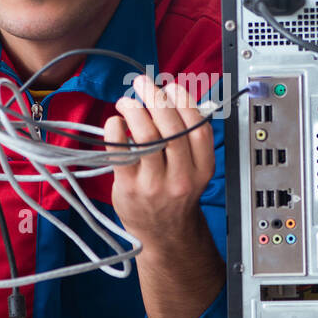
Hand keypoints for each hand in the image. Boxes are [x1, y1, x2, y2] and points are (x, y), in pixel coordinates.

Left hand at [104, 75, 214, 242]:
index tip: (171, 88)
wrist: (163, 234)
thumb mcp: (194, 169)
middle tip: (143, 83)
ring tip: (127, 102)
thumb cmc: (174, 194)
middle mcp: (181, 177)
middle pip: (170, 127)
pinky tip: (115, 122)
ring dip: (134, 110)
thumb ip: (187, 138)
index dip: (184, 102)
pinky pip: (120, 152)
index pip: (197, 127)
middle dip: (155, 97)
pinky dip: (115, 130)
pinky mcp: (130, 188)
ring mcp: (155, 184)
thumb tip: (171, 97)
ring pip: (146, 136)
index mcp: (202, 168)